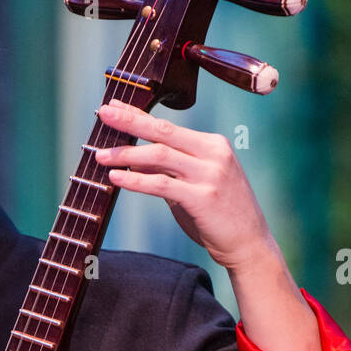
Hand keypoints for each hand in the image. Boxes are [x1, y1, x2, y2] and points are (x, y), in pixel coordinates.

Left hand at [95, 98, 274, 271]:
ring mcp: (210, 174)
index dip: (138, 114)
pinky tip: (116, 178)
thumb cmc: (219, 216)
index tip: (114, 105)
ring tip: (101, 156)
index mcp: (213, 145)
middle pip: (163, 130)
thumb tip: (132, 160)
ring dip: (126, 154)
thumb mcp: (192, 186)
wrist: (249, 244)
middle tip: (103, 114)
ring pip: (159, 155)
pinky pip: (161, 184)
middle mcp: (214, 153)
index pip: (168, 125)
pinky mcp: (203, 197)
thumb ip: (166, 171)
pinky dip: (136, 180)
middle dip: (130, 120)